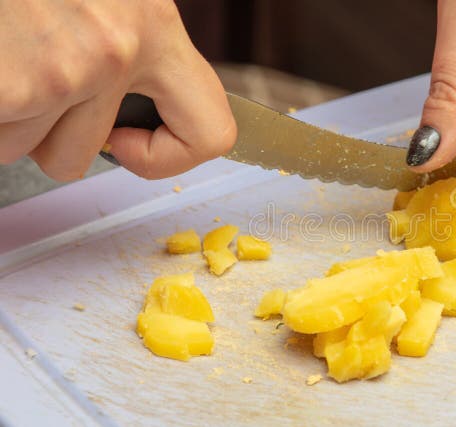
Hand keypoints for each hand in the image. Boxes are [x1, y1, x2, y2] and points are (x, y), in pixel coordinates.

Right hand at [0, 1, 235, 179]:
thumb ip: (132, 46)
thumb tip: (120, 121)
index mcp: (156, 28)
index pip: (210, 133)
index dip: (165, 155)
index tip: (125, 138)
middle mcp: (115, 54)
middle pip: (73, 157)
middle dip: (43, 132)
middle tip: (30, 78)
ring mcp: (59, 71)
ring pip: (21, 148)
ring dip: (6, 113)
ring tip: (8, 51)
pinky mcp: (8, 81)